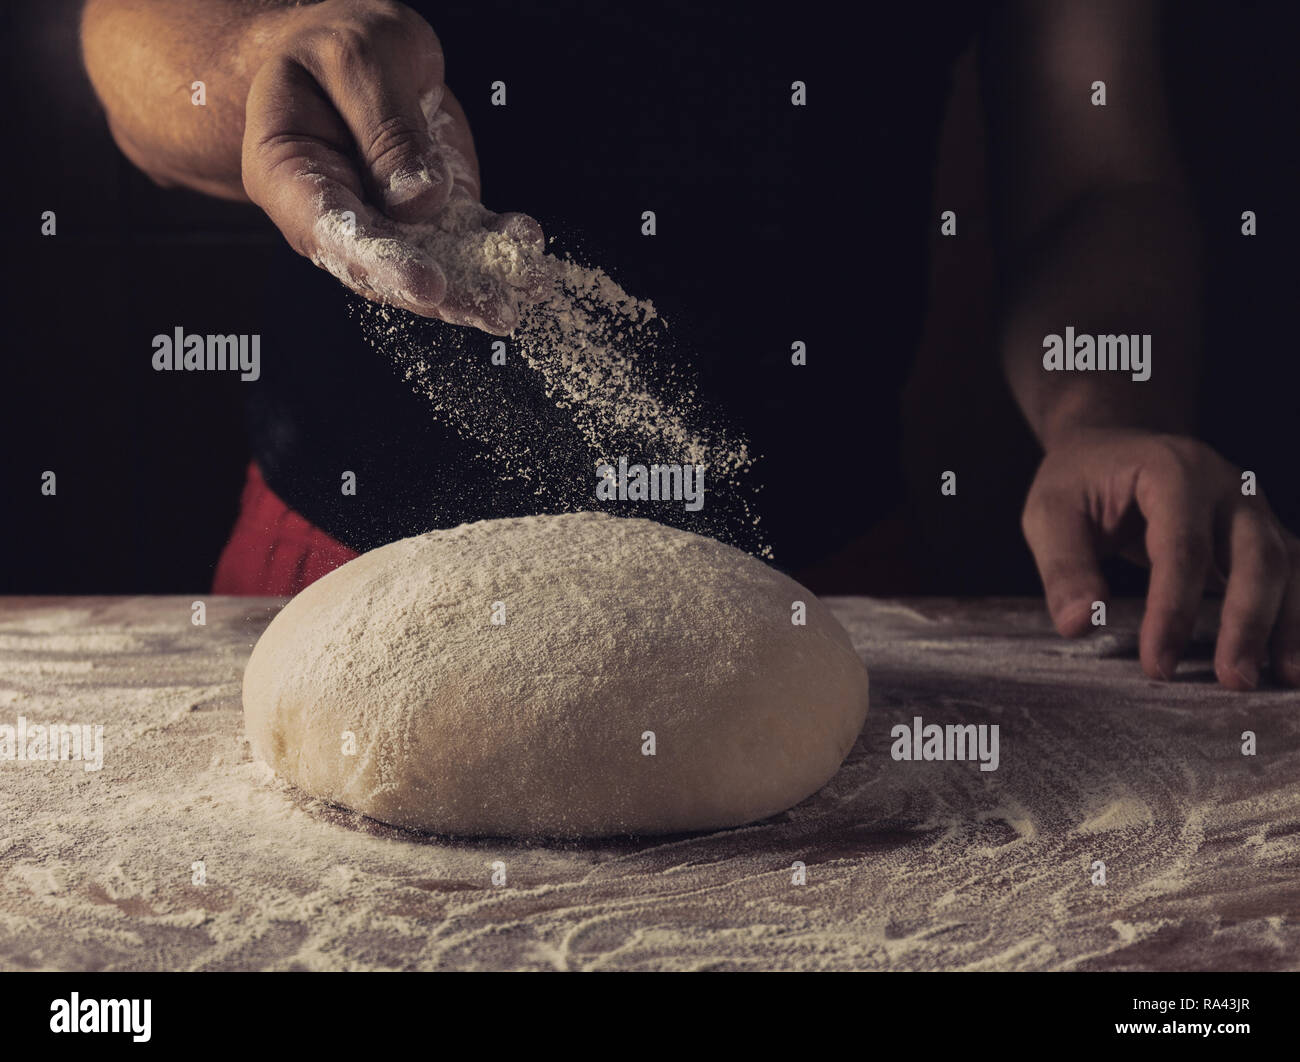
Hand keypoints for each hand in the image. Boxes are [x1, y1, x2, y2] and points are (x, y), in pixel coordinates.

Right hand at [240, 0, 542, 331]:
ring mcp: (388, 219)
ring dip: (481, 284)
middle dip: (444, 294)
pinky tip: (528, 245)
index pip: (331, 232)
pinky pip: (467, 237)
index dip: (380, 264)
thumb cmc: (333, 45)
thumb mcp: (356, 62)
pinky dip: (500, 245)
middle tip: (490, 311)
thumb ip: (386, 129)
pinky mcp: (433, 211)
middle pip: (386, 268)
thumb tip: (419, 200)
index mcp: (289, 174)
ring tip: (524, 291)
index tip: (425, 285)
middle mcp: (337, 212)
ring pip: (432, 263)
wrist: (353, 48)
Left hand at [1020, 427, 1299, 688]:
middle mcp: (1226, 485)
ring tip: (1280, 680)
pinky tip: (1289, 662)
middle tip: (1233, 680)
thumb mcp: (1049, 512)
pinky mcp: (1262, 532)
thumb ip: (1063, 566)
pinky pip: (1294, 572)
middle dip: (1247, 621)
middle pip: (1256, 554)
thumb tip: (1078, 625)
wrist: (1112, 445)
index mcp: (1172, 471)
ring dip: (1287, 624)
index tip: (1157, 665)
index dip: (1172, 610)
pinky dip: (1295, 617)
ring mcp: (1252, 507)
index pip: (1181, 548)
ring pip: (1288, 564)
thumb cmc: (1079, 482)